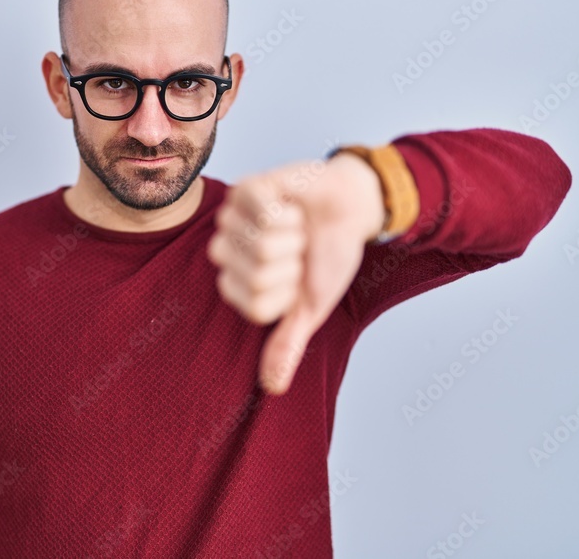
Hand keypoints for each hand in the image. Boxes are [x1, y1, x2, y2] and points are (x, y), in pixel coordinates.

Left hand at [206, 152, 386, 394]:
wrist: (350, 208)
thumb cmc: (328, 256)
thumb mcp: (311, 306)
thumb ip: (287, 342)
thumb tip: (272, 388)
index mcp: (239, 286)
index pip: (255, 306)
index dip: (288, 293)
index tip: (299, 278)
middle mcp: (229, 254)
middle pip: (256, 275)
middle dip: (292, 263)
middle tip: (299, 248)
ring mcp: (232, 221)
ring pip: (258, 244)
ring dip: (291, 235)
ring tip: (296, 226)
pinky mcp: (243, 191)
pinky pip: (260, 210)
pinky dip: (287, 210)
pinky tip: (289, 204)